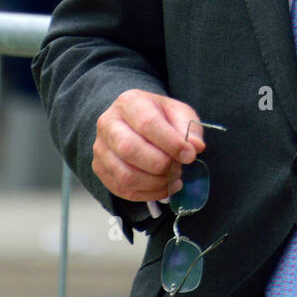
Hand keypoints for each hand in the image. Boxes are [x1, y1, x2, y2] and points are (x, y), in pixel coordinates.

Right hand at [93, 89, 204, 203]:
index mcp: (129, 102)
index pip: (147, 123)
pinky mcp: (100, 169)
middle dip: (161, 165)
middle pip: (130, 150)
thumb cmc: (159, 116)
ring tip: (173, 179)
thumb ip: (188, 128)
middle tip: (179, 169)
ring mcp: (100, 148)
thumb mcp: (178, 112)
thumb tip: (196, 147)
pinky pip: (122, 189)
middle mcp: (108, 123)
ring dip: (155, 183)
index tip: (190, 155)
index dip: (170, 143)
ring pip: (125, 175)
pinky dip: (146, 194)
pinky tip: (163, 188)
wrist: (135, 121)